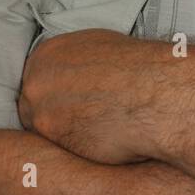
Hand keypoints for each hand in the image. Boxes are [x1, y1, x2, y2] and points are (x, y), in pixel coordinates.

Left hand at [18, 29, 160, 164]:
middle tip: (84, 116)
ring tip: (97, 128)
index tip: (73, 98)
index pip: (37, 77)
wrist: (161, 94)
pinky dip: (76, 147)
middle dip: (55, 112)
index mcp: (47, 53)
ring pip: (43, 129)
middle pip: (33, 104)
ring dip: (64, 131)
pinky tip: (101, 140)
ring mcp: (42, 112)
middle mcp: (37, 81)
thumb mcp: (102, 46)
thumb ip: (76, 62)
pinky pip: (58, 148)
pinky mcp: (54, 141)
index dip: (56, 91)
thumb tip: (75, 73)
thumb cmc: (142, 69)